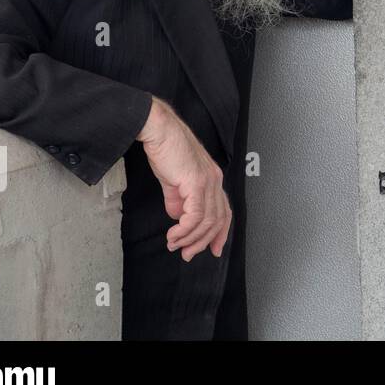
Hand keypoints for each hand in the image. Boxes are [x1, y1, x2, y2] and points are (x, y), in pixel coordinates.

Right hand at [138, 98, 231, 261]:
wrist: (159, 131)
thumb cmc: (166, 149)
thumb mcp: (174, 180)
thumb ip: (178, 200)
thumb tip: (179, 217)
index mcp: (213, 179)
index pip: (224, 212)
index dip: (220, 233)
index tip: (213, 250)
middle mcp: (215, 181)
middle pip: (218, 220)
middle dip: (202, 242)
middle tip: (186, 254)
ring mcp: (208, 181)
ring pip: (206, 221)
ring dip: (189, 238)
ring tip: (174, 244)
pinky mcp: (196, 182)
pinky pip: (195, 214)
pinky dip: (184, 229)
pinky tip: (173, 234)